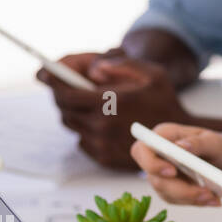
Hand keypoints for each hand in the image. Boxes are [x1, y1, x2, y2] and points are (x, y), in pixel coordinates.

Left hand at [39, 53, 185, 168]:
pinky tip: (104, 122)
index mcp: (109, 102)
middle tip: (76, 86)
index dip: (52, 81)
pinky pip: (81, 140)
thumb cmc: (164, 102)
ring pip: (71, 124)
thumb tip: (94, 68)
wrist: (176, 140)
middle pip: (64, 108)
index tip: (44, 73)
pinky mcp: (102, 156)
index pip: (65, 92)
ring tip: (95, 104)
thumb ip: (122, 64)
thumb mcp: (152, 73)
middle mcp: (101, 125)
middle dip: (65, 94)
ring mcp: (100, 143)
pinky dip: (86, 129)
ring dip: (76, 111)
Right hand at [130, 123, 221, 205]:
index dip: (151, 163)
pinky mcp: (169, 190)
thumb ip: (198, 143)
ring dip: (191, 197)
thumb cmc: (221, 147)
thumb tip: (180, 146)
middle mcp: (157, 156)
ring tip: (214, 196)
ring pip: (166, 192)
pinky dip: (195, 201)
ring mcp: (161, 175)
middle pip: (154, 177)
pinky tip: (212, 199)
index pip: (142, 149)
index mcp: (164, 136)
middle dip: (180, 188)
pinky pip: (177, 200)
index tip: (172, 172)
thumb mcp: (215, 142)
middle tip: (206, 193)